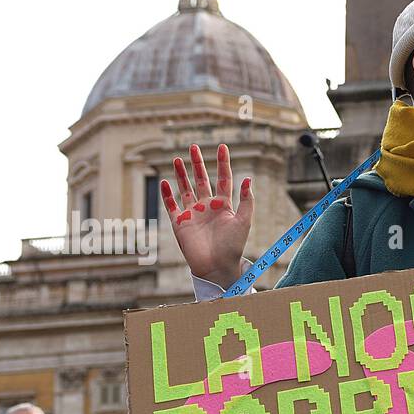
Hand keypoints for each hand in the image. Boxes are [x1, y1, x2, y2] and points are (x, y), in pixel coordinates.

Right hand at [161, 143, 253, 287]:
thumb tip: (248, 179)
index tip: (222, 147)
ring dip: (181, 174)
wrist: (217, 267)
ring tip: (177, 159)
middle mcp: (207, 207)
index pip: (224, 179)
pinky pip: (171, 206)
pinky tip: (165, 182)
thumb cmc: (233, 247)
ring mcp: (193, 214)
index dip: (223, 163)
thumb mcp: (244, 222)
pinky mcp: (180, 223)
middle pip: (202, 180)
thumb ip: (246, 201)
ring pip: (185, 189)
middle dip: (197, 163)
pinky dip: (167, 195)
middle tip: (194, 146)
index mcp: (224, 205)